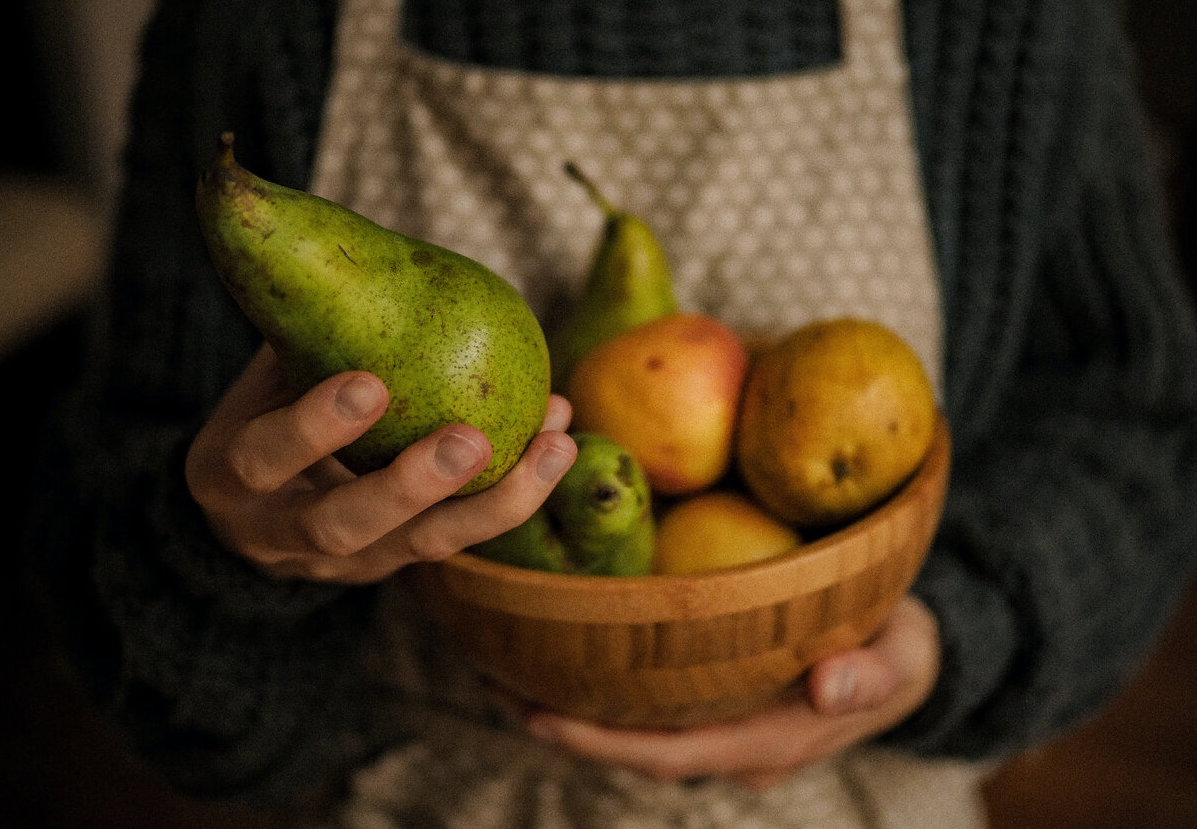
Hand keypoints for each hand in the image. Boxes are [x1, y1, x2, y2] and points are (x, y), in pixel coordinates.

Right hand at [185, 344, 576, 582]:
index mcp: (230, 478)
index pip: (263, 459)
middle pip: (344, 526)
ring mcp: (344, 563)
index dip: (313, 428)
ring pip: (420, 546)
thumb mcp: (261, 378)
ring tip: (554, 443)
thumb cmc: (262, 416)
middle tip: (472, 437)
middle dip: (412, 484)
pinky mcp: (396, 566)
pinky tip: (557, 438)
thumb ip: (301, 333)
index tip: (369, 382)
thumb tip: (338, 244)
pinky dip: (514, 490)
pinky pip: (460, 535)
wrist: (248, 515)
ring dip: (495, 500)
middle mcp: (280, 534)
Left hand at [514, 596, 938, 788]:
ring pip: (629, 725)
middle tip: (493, 682)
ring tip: (500, 665)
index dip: (603, 744)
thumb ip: (872, 675)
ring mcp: (716, 721)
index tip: (541, 716)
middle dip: (562, 725)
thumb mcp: (902, 657)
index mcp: (764, 740)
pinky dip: (597, 678)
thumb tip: (828, 688)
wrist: (901, 651)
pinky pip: (644, 696)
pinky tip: (559, 643)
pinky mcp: (709, 694)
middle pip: (631, 747)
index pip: (670, 752)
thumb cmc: (899, 650)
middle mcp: (728, 740)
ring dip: (568, 704)